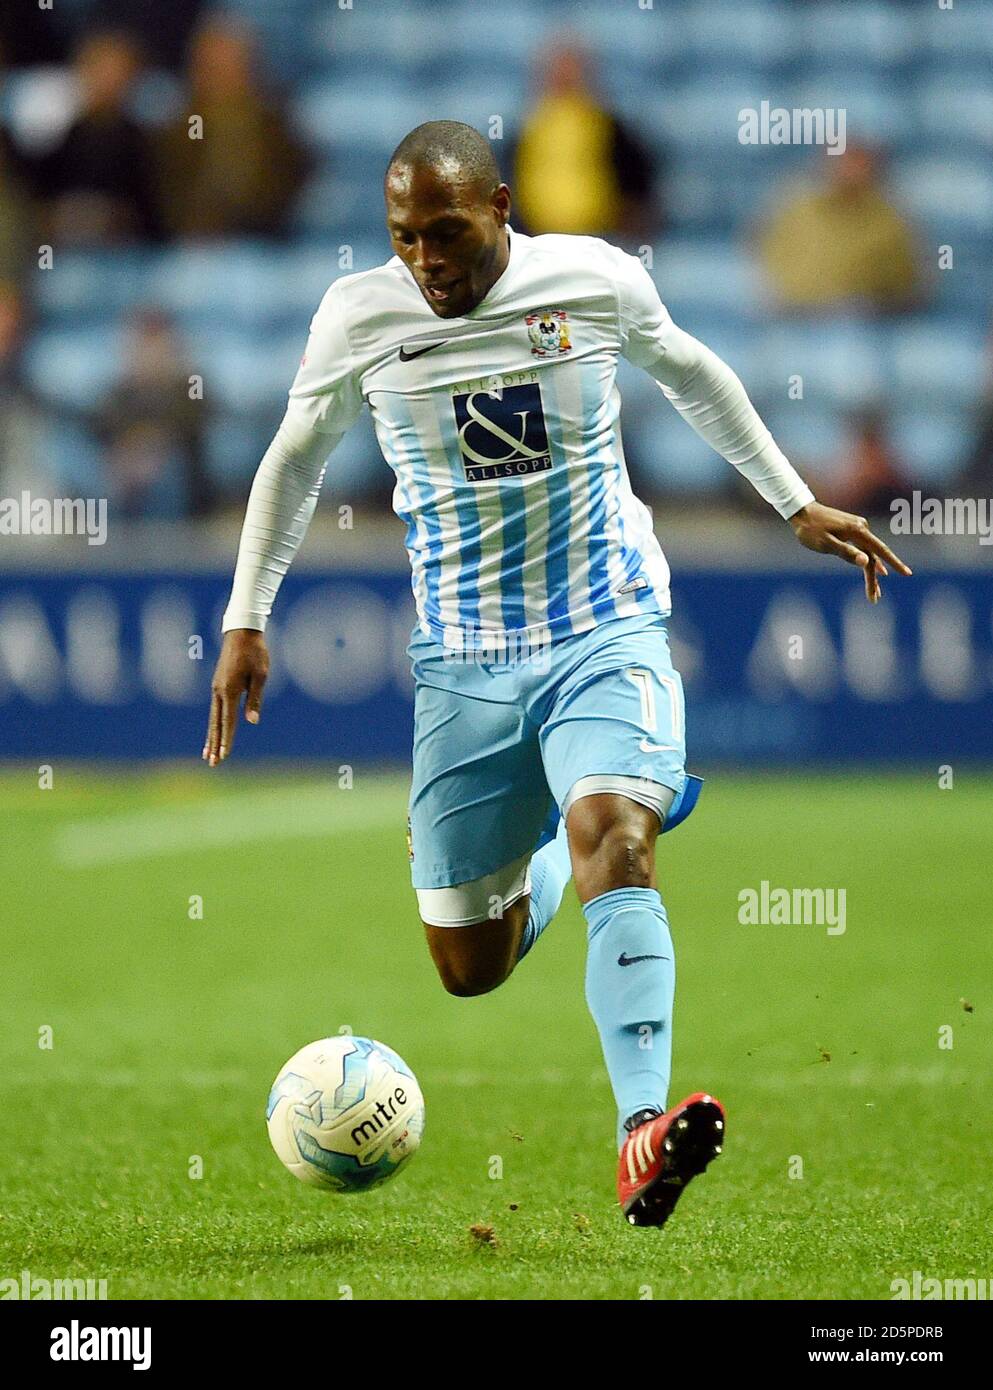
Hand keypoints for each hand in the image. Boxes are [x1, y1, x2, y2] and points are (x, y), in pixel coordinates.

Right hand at [203, 629, 269, 765]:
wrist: (242, 631)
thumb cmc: (256, 653)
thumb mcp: (261, 676)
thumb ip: (255, 700)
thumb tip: (252, 722)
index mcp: (230, 690)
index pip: (228, 721)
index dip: (227, 740)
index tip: (224, 756)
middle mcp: (219, 691)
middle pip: (216, 724)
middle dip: (214, 745)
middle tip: (212, 763)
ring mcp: (216, 688)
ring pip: (212, 718)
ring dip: (211, 737)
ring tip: (207, 754)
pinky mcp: (217, 685)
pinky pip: (214, 709)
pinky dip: (213, 724)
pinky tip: (213, 732)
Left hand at [788, 501, 911, 602]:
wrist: (801, 512)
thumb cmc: (810, 529)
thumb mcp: (825, 544)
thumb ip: (845, 552)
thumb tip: (866, 561)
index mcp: (857, 531)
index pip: (881, 550)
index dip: (894, 563)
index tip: (907, 574)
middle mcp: (861, 528)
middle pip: (873, 557)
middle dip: (874, 579)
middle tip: (874, 599)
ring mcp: (858, 528)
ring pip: (869, 554)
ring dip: (871, 573)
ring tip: (874, 594)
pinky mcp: (852, 530)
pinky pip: (864, 548)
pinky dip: (867, 562)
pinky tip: (877, 571)